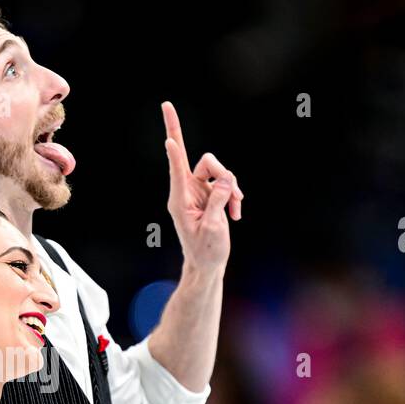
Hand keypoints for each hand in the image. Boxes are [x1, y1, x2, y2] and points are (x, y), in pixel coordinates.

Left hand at [162, 100, 242, 272]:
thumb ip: (218, 199)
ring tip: (236, 207)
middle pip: (205, 163)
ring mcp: (199, 192)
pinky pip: (226, 183)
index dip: (174, 153)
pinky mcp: (210, 194)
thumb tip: (225, 177)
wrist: (208, 263)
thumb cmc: (205, 250)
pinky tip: (236, 212)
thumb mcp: (213, 226)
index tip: (168, 140)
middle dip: (221, 171)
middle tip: (234, 193)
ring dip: (232, 187)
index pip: (177, 172)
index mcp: (180, 200)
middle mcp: (187, 192)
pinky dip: (234, 195)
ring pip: (218, 171)